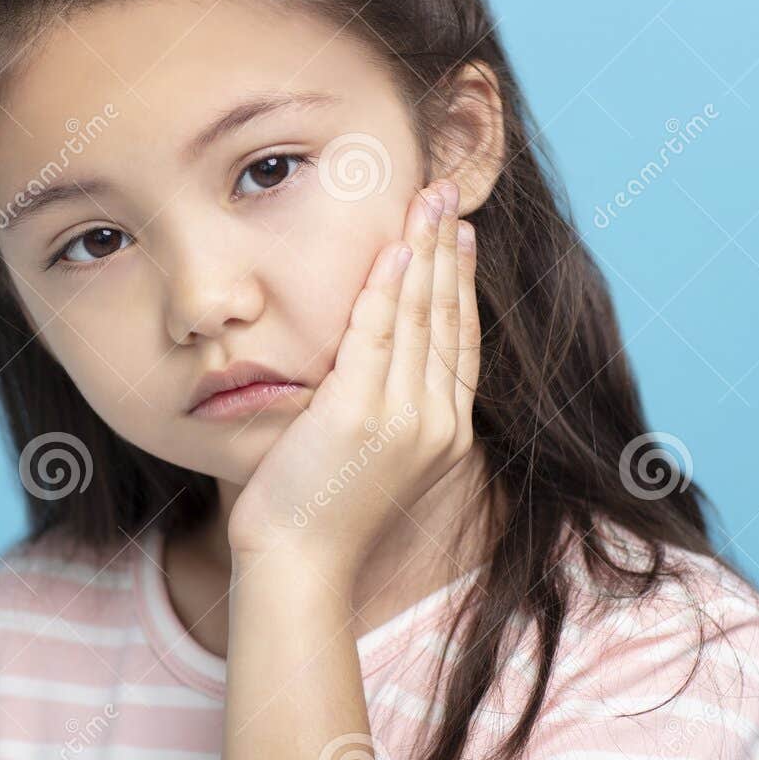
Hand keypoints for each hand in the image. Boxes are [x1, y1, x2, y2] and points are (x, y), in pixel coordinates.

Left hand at [226, 178, 480, 587]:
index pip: (460, 341)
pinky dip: (386, 290)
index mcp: (445, 434)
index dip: (461, 284)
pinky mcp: (359, 417)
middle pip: (447, 318)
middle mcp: (436, 424)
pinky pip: (376, 337)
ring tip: (425, 202)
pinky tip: (394, 250)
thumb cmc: (319, 511)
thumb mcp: (367, 455)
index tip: (459, 235)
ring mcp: (402, 420)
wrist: (297, 565)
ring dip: (423, 252)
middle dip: (447, 250)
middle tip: (445, 195)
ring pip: (419, 318)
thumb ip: (382, 405)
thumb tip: (372, 359)